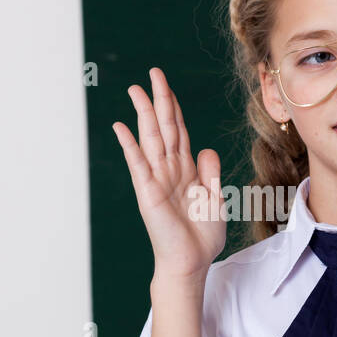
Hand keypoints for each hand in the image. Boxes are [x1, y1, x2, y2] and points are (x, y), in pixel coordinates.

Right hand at [111, 67, 225, 280]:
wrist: (191, 263)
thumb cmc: (201, 237)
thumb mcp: (215, 199)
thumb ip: (210, 172)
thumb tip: (205, 148)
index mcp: (186, 170)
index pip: (179, 131)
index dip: (174, 108)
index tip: (166, 85)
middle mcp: (169, 170)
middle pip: (163, 127)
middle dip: (159, 99)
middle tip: (153, 73)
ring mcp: (157, 179)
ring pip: (151, 138)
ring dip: (143, 113)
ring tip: (135, 89)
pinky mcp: (148, 192)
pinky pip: (138, 164)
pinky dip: (129, 144)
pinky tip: (121, 126)